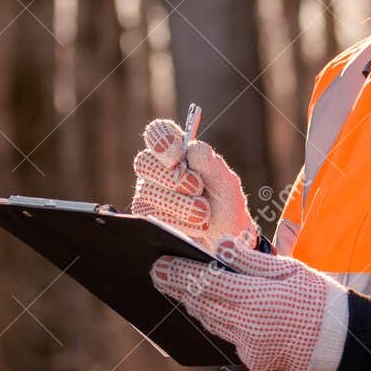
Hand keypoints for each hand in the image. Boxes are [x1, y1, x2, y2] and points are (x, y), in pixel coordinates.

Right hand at [130, 118, 257, 249]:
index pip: (157, 132)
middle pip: (144, 162)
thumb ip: (212, 165)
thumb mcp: (226, 183)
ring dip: (180, 203)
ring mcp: (147, 193)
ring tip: (205, 214)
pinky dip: (178, 221)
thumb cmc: (224, 204)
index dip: (161, 138)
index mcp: (175, 151)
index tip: (178, 155)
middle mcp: (156, 169)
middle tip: (197, 188)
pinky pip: (152, 215)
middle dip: (173, 177)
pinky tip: (196, 227)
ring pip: (148, 190)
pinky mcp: (145, 216)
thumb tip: (194, 148)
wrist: (225, 238)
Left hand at [151, 239, 348, 370]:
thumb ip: (249, 260)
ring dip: (191, 306)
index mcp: (257, 298)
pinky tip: (200, 310)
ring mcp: (250, 348)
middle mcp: (248, 326)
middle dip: (177, 288)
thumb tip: (217, 248)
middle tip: (156, 274)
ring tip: (174, 289)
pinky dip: (212, 323)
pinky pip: (225, 339)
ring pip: (210, 323)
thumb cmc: (316, 296)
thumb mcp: (288, 268)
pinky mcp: (254, 362)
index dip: (179, 273)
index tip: (159, 263)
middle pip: (201, 305)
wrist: (343, 338)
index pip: (206, 283)